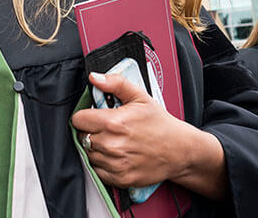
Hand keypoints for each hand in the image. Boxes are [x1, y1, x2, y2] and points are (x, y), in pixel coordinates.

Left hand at [72, 72, 191, 187]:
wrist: (178, 150)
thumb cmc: (159, 123)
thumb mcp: (140, 96)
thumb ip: (115, 83)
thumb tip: (94, 77)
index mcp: (113, 122)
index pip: (78, 119)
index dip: (85, 116)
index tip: (94, 116)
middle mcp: (112, 145)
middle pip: (81, 137)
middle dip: (91, 131)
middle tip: (107, 128)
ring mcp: (115, 163)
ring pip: (88, 154)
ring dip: (96, 148)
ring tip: (113, 141)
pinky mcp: (119, 178)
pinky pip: (96, 170)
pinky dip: (102, 163)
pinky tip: (116, 155)